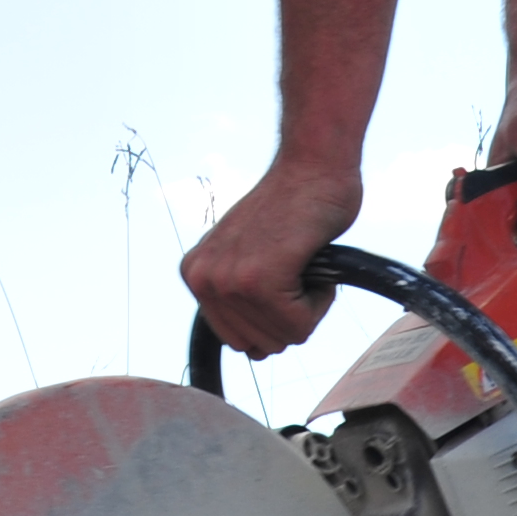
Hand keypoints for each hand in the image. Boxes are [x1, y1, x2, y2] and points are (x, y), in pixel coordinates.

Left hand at [183, 154, 364, 356]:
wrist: (313, 164)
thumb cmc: (294, 205)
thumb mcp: (247, 254)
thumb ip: (240, 297)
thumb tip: (254, 351)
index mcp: (195, 274)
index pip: (237, 339)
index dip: (271, 315)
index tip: (281, 273)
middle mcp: (203, 279)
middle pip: (259, 345)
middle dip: (289, 315)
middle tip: (295, 267)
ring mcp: (229, 280)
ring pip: (283, 337)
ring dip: (307, 305)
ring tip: (301, 259)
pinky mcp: (260, 280)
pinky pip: (300, 326)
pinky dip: (320, 300)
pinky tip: (310, 260)